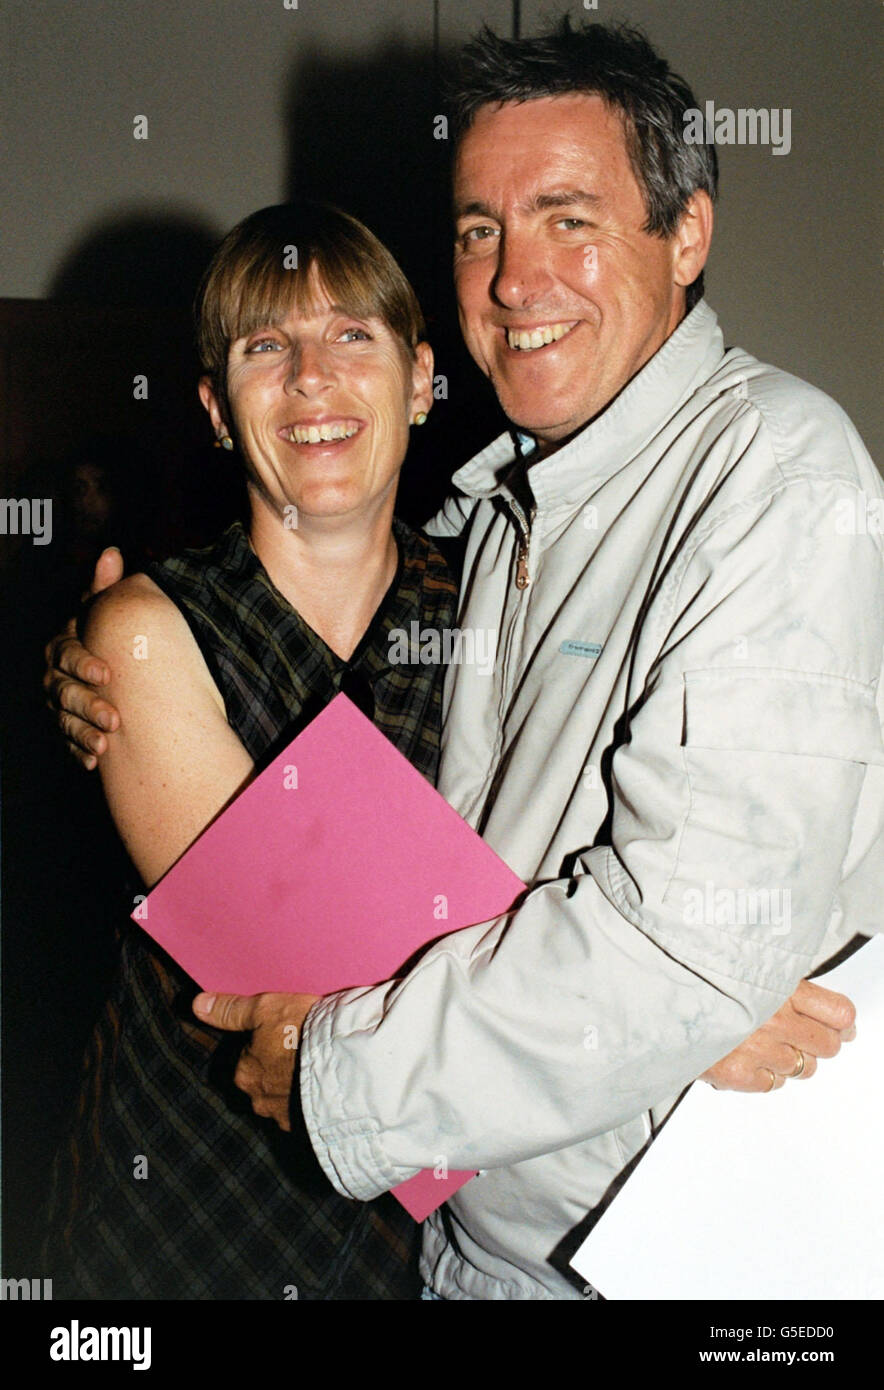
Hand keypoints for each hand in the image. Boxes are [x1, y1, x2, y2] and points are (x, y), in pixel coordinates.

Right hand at [43, 546, 124, 767]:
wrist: (119, 668)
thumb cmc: (111, 634)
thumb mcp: (108, 611)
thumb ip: (106, 589)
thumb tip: (112, 553)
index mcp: (64, 646)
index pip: (66, 653)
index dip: (83, 663)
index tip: (107, 672)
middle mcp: (56, 676)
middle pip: (62, 692)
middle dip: (86, 705)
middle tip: (113, 719)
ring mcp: (60, 704)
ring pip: (63, 720)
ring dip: (82, 734)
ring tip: (105, 746)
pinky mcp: (68, 728)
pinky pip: (67, 743)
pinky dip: (79, 753)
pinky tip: (94, 763)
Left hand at [192, 991, 320, 1129]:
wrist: (344, 1065)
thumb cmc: (302, 1032)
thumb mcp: (264, 1009)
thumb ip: (231, 1010)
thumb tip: (197, 1004)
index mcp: (244, 1071)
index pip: (247, 1057)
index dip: (266, 1044)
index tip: (284, 1035)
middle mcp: (257, 1099)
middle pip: (263, 1081)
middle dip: (277, 1070)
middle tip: (300, 1051)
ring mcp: (282, 1116)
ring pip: (282, 1099)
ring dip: (293, 1087)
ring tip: (315, 1068)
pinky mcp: (306, 1127)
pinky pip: (303, 1113)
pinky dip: (309, 1102)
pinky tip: (323, 1087)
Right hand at [701, 978, 856, 1091]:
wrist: (651, 1000)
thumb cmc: (697, 978)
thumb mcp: (744, 967)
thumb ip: (782, 984)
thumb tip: (828, 1013)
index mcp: (778, 985)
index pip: (838, 1013)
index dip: (843, 1022)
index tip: (840, 1025)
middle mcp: (773, 1018)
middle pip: (828, 1045)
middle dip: (820, 1042)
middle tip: (803, 1036)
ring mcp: (757, 1049)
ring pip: (803, 1068)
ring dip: (790, 1059)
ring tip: (766, 1044)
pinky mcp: (738, 1074)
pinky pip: (773, 1084)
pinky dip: (764, 1074)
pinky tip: (746, 1056)